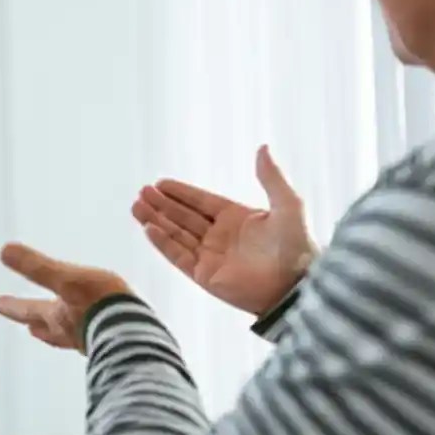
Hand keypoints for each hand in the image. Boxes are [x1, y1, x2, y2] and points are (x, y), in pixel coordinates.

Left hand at [0, 243, 131, 351]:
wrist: (136, 335)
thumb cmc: (101, 304)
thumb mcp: (68, 278)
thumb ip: (37, 266)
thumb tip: (3, 251)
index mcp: (56, 316)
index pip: (27, 310)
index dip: (10, 306)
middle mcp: (70, 332)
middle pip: (45, 327)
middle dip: (33, 323)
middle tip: (25, 325)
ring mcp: (91, 341)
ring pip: (66, 337)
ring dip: (55, 333)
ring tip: (49, 331)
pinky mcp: (112, 344)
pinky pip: (92, 340)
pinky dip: (84, 337)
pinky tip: (91, 335)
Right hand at [132, 145, 315, 314]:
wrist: (296, 287)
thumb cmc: (298, 247)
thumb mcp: (288, 205)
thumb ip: (271, 178)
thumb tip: (263, 147)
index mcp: (237, 219)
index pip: (201, 202)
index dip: (181, 193)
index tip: (160, 183)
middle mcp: (221, 237)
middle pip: (184, 217)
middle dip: (162, 204)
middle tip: (142, 191)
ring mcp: (211, 257)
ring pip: (176, 234)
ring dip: (156, 220)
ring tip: (137, 205)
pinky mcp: (204, 276)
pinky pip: (178, 255)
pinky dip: (162, 242)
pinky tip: (148, 227)